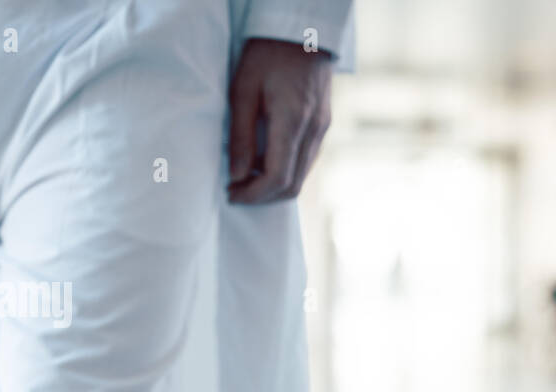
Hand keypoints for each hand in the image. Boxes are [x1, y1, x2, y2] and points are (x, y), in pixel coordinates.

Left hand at [228, 38, 332, 203]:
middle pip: (293, 186)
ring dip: (274, 186)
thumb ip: (240, 135)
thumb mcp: (243, 89)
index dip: (254, 194)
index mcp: (294, 121)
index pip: (278, 178)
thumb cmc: (268, 54)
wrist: (302, 31)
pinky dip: (285, 171)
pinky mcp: (324, 126)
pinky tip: (264, 162)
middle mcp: (315, 131)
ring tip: (245, 178)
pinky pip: (306, 161)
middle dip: (263, 197)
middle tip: (236, 191)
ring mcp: (323, 130)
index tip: (231, 193)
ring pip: (302, 177)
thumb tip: (236, 175)